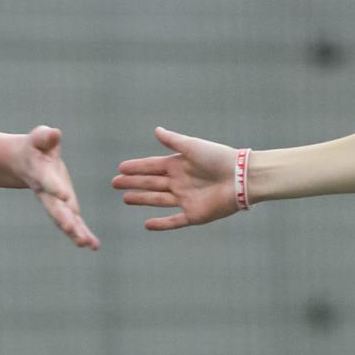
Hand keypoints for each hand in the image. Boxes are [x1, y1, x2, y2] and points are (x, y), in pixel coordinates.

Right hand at [11, 125, 100, 249]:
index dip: (55, 187)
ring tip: (86, 244)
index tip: (63, 195)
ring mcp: (55, 202)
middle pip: (54, 208)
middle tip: (71, 230)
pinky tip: (93, 246)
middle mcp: (46, 192)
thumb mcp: (39, 138)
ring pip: (64, 220)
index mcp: (40, 173)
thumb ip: (45, 136)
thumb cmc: (35, 147)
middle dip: (63, 218)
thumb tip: (54, 134)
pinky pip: (74, 222)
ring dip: (74, 233)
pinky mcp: (65, 207)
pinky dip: (83, 234)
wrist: (24, 163)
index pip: (47, 181)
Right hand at [111, 127, 240, 230]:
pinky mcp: (194, 215)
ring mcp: (186, 199)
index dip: (136, 167)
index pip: (152, 166)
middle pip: (151, 183)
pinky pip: (174, 221)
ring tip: (125, 198)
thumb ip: (173, 141)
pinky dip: (161, 224)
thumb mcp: (192, 146)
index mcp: (179, 165)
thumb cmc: (218, 158)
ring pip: (158, 200)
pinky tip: (147, 225)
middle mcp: (180, 182)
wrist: (241, 178)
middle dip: (133, 183)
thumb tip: (156, 130)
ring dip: (141, 199)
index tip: (120, 167)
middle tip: (114, 183)